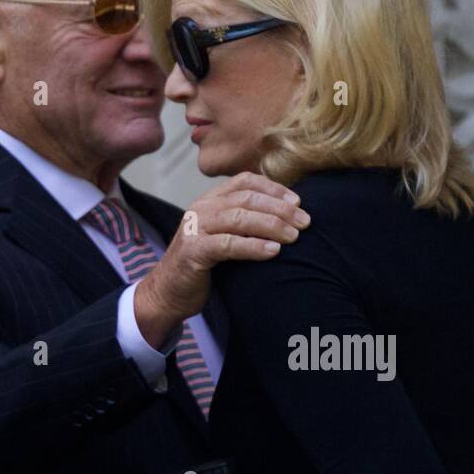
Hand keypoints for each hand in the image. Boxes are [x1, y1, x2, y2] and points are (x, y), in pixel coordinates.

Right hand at [133, 172, 309, 348]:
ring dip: (271, 225)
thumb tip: (286, 215)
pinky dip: (253, 246)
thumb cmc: (203, 265)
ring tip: (294, 236)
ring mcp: (195, 228)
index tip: (298, 202)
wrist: (169, 292)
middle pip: (246, 199)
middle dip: (280, 209)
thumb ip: (244, 222)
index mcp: (210, 200)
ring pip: (239, 218)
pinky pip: (228, 244)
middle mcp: (201, 208)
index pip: (245, 182)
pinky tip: (273, 251)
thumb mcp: (224, 235)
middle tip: (305, 222)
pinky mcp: (193, 251)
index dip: (274, 188)